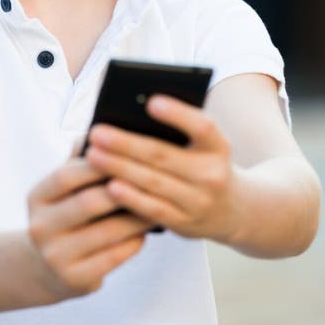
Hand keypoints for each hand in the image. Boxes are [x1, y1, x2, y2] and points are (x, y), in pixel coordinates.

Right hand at [26, 156, 153, 301]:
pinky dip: (133, 241)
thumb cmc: (64, 217)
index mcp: (37, 198)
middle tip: (154, 179)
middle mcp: (40, 227)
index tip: (126, 152)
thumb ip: (77, 162)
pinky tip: (146, 231)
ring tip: (159, 204)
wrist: (46, 269)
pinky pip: (113, 256)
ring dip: (137, 217)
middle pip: (89, 203)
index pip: (66, 176)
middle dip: (124, 190)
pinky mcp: (74, 279)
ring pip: (107, 232)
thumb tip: (99, 129)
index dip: (96, 164)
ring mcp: (55, 256)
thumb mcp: (60, 192)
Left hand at [84, 95, 236, 242]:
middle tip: (96, 132)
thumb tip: (131, 112)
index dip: (178, 114)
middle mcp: (212, 174)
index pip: (202, 126)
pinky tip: (109, 185)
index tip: (151, 101)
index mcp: (218, 146)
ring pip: (153, 182)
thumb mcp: (203, 145)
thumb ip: (178, 130)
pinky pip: (153, 209)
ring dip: (119, 168)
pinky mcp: (185, 223)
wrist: (232, 210)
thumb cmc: (202, 163)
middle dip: (126, 143)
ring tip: (92, 155)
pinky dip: (130, 197)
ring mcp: (199, 201)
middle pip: (164, 155)